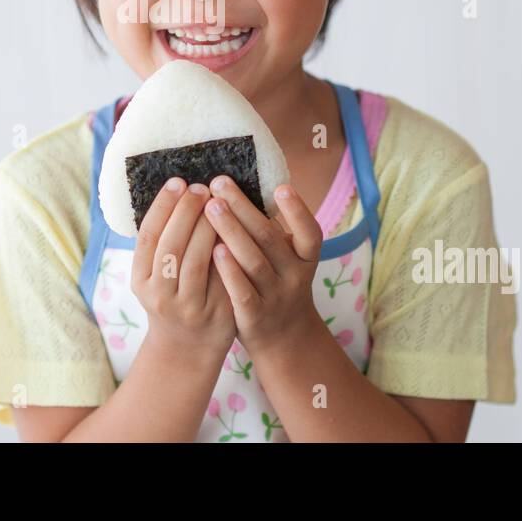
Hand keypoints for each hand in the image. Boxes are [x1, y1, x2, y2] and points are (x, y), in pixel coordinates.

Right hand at [131, 177, 238, 361]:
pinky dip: (224, 253)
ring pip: (194, 262)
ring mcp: (186, 307)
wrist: (187, 349)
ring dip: (205, 228)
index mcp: (141, 280)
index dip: (162, 207)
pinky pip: (220, 279)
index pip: (148, 236)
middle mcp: (159, 295)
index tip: (177, 182)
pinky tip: (232, 232)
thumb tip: (181, 192)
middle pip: (170, 246)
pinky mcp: (214, 315)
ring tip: (217, 203)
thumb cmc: (174, 298)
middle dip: (185, 212)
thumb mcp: (156, 276)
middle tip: (201, 187)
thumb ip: (166, 242)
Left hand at [204, 176, 325, 356]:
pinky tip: (213, 251)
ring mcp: (276, 297)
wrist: (283, 337)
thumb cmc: (277, 281)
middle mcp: (295, 276)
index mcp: (306, 257)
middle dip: (243, 208)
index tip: (281, 187)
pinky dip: (229, 271)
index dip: (298, 211)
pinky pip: (243, 292)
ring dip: (232, 232)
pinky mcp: (255, 316)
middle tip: (220, 183)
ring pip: (254, 262)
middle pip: (269, 239)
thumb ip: (271, 230)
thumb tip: (241, 186)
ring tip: (211, 207)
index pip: (310, 232)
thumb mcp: (286, 257)